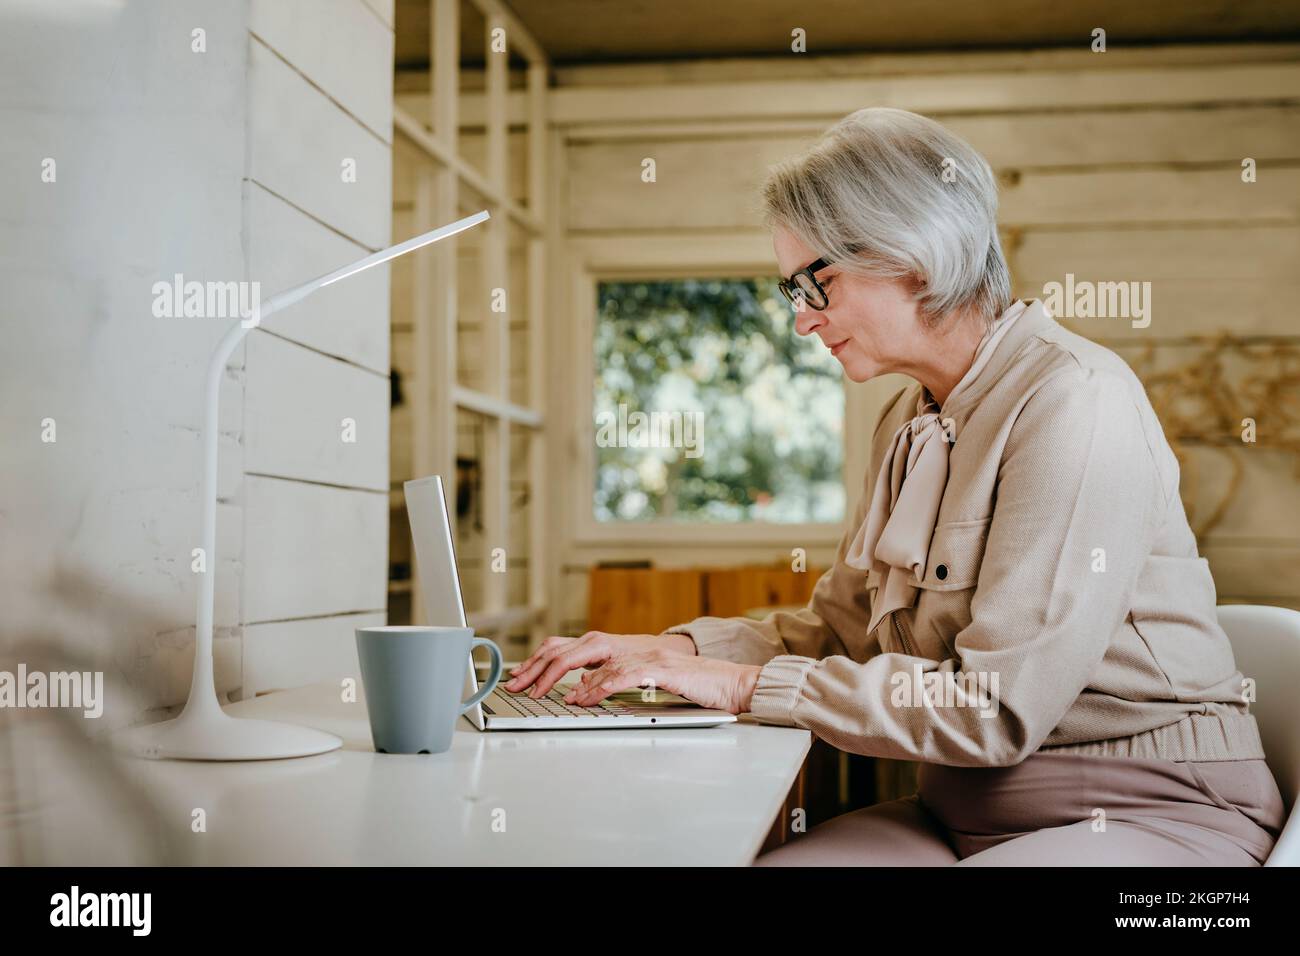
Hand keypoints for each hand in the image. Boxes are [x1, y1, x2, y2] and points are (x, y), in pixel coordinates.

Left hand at [504, 631, 696, 698]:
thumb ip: (609, 677)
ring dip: (562, 677)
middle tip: (519, 686)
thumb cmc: (683, 680)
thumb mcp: (638, 676)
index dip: (540, 660)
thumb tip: (580, 688)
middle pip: (570, 649)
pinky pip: (620, 676)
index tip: (519, 677)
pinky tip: (583, 698)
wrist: (723, 680)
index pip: (568, 647)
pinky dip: (598, 687)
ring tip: (542, 693)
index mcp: (616, 647)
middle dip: (540, 667)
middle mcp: (624, 646)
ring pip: (591, 659)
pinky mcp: (657, 669)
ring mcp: (640, 654)